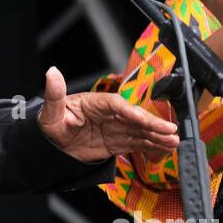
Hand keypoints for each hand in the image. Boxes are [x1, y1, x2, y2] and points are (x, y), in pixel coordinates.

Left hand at [36, 66, 179, 162]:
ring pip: (140, 131)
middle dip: (152, 124)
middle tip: (170, 130)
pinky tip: (166, 148)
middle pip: (134, 117)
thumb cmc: (51, 123)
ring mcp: (115, 128)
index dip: (129, 112)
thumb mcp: (49, 111)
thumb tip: (52, 73)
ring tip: (174, 141)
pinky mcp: (118, 142)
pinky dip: (152, 146)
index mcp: (95, 103)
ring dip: (157, 136)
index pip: (115, 105)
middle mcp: (109, 114)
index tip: (140, 119)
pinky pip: (137, 143)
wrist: (52, 144)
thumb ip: (54, 94)